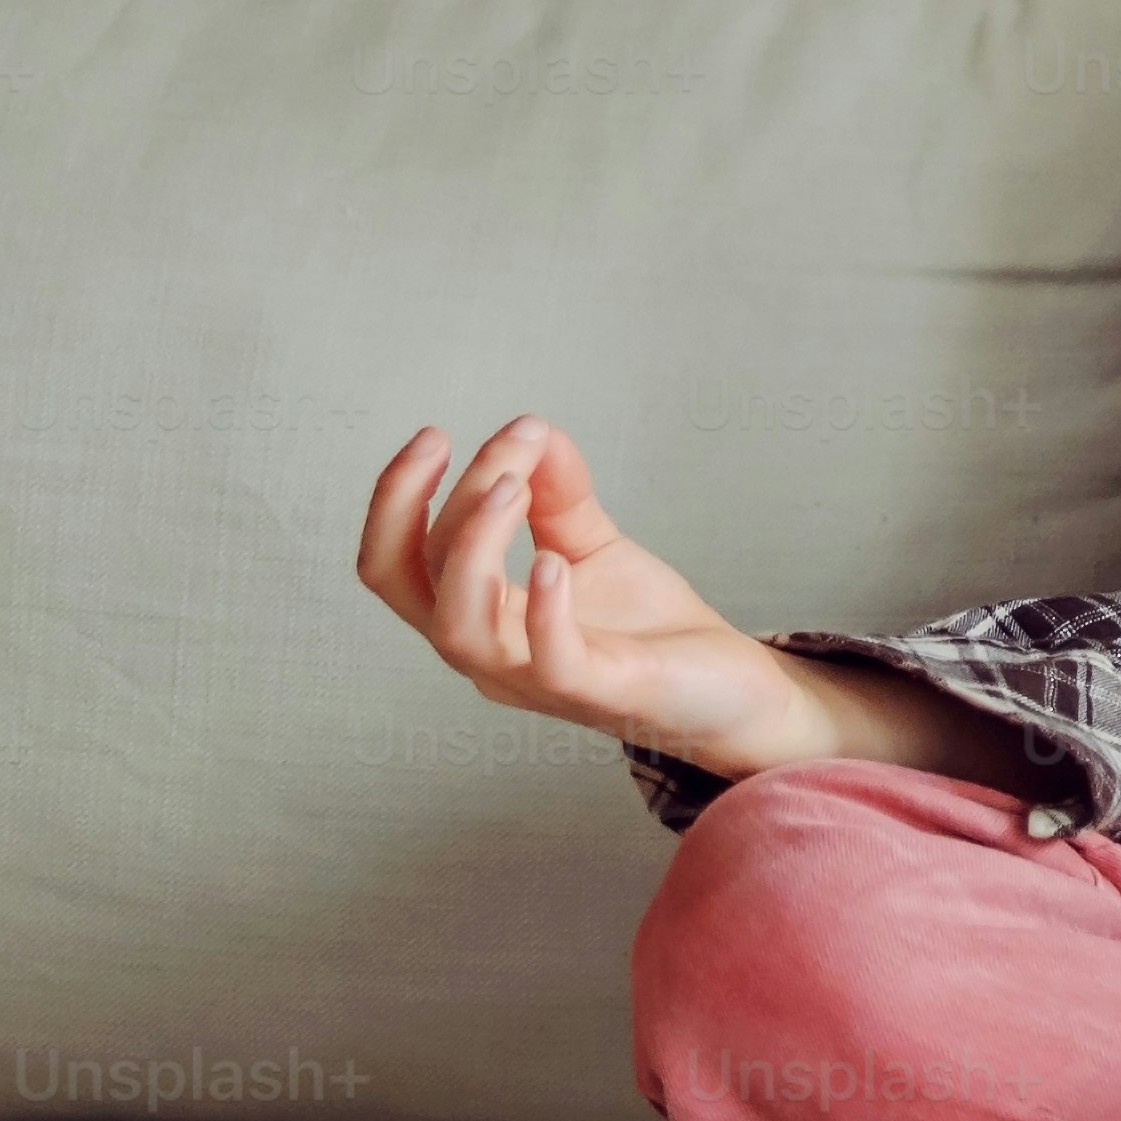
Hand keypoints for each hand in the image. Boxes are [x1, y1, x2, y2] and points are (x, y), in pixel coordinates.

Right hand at [355, 416, 822, 775]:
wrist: (726, 689)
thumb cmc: (643, 628)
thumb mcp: (591, 546)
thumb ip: (558, 494)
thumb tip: (531, 428)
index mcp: (475, 615)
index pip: (394, 564)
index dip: (395, 498)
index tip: (434, 436)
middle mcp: (487, 654)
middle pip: (414, 584)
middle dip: (439, 503)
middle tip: (502, 448)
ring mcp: (534, 679)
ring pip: (459, 625)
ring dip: (474, 546)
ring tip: (512, 487)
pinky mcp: (597, 692)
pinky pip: (548, 662)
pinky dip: (542, 610)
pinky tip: (552, 560)